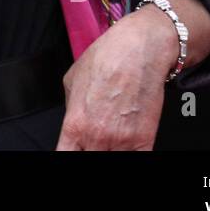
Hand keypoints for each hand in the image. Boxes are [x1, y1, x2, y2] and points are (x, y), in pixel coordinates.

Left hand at [55, 4, 180, 149]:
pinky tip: (128, 144)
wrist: (139, 50)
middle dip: (89, 151)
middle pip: (89, 159)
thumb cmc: (106, 59)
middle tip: (93, 140)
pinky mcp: (145, 140)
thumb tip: (73, 119)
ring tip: (110, 137)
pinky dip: (131, 152)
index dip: (69, 153)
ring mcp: (121, 141)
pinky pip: (137, 158)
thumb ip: (71, 108)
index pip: (64, 156)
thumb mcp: (72, 81)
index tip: (73, 148)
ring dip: (110, 150)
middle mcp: (96, 137)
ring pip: (113, 160)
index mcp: (75, 124)